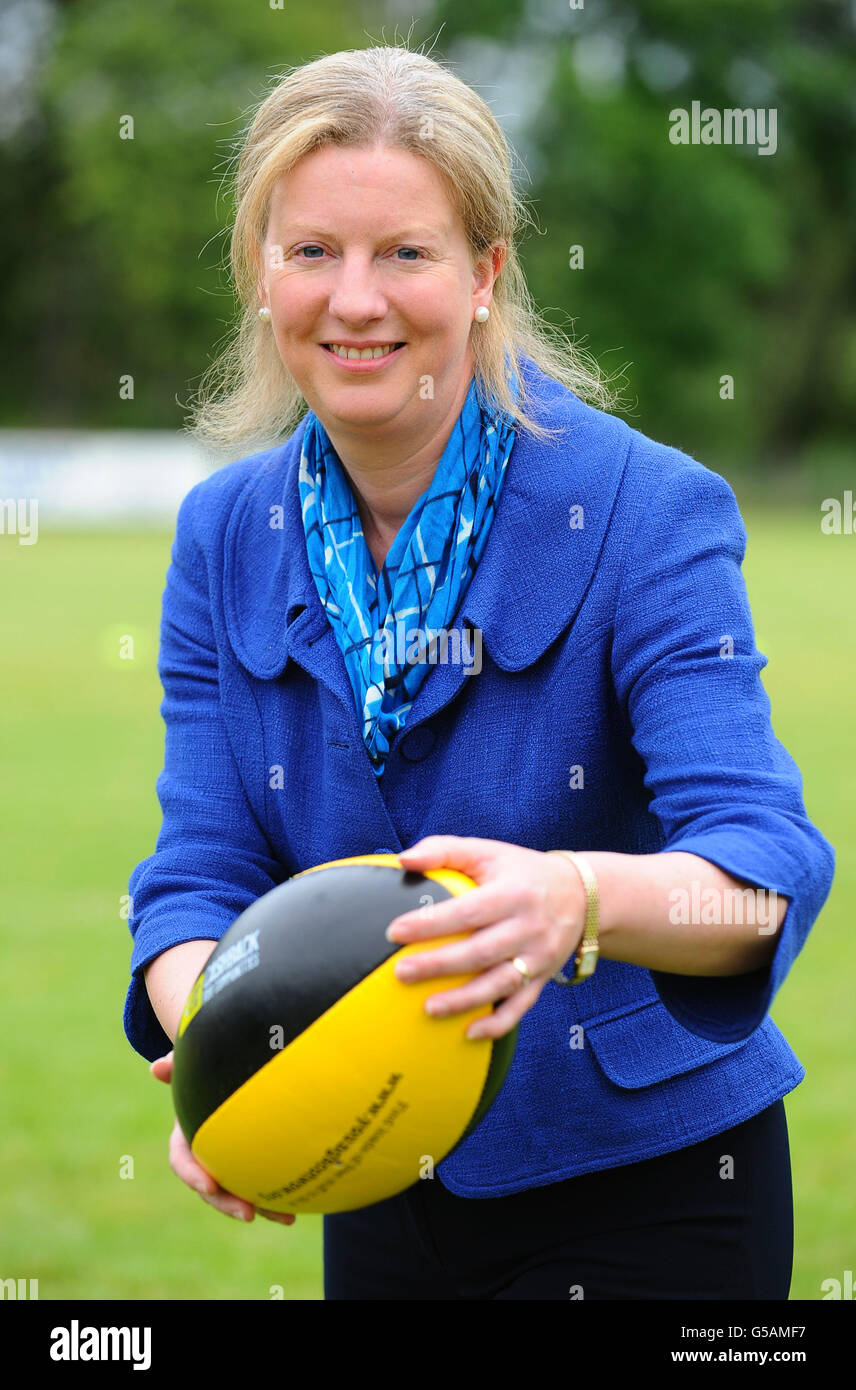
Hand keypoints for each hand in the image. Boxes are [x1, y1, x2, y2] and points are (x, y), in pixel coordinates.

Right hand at [150, 1051, 295, 1225]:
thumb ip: (177, 1066)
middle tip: (248, 1213)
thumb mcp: (191, 1066)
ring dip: (263, 1208)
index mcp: (186, 1136)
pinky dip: (281, 1194)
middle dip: (228, 1204)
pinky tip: (303, 1203)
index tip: (208, 1186)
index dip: (192, 1175)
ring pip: (241, 1192)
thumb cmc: (206, 1070)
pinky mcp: (251, 1163)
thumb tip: (156, 1068)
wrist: (226, 1074)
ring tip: (287, 1219)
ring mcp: (228, 1163)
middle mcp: (206, 1155)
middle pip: (213, 1187)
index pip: (182, 1161)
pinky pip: (263, 1182)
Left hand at [388, 836, 585, 1040]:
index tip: (395, 931)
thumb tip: (403, 861)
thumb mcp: (488, 852)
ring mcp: (538, 957)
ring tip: (428, 1009)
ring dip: (464, 1001)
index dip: (431, 922)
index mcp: (513, 893)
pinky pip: (521, 1006)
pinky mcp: (543, 978)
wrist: (583, 895)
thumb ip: (445, 850)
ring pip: (500, 984)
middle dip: (440, 965)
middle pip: (481, 952)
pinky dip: (498, 1024)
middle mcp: (529, 927)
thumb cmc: (521, 872)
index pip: (468, 911)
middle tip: (401, 973)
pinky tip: (468, 1034)